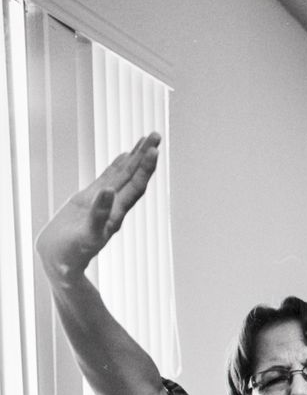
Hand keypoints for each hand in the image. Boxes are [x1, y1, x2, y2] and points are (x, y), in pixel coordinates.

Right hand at [36, 133, 159, 281]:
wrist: (62, 259)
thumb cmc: (75, 252)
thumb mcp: (89, 235)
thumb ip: (98, 214)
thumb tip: (109, 192)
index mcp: (117, 213)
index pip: (136, 186)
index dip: (145, 168)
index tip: (154, 150)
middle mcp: (115, 204)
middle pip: (134, 176)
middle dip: (145, 156)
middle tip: (156, 135)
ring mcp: (104, 200)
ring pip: (123, 174)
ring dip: (135, 157)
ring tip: (147, 139)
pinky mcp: (90, 199)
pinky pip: (107, 178)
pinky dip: (117, 166)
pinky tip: (125, 155)